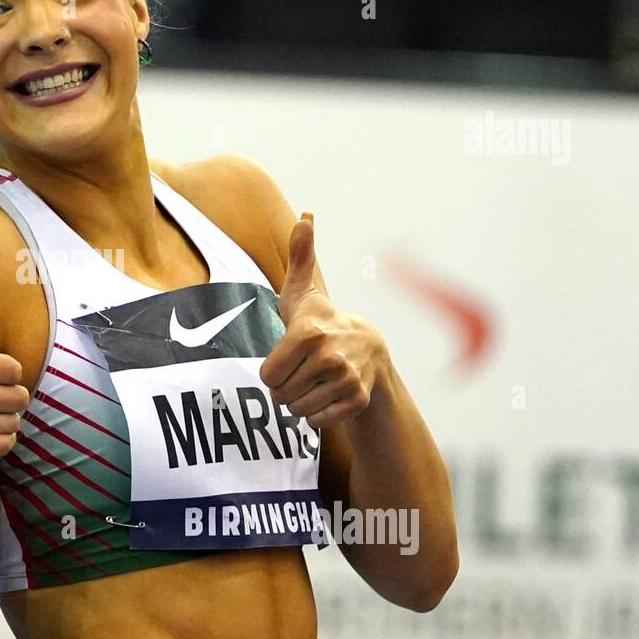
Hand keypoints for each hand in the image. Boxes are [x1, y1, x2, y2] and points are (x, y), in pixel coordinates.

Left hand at [258, 213, 386, 428]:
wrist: (372, 354)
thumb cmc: (324, 322)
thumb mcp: (305, 292)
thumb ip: (300, 256)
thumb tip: (306, 216)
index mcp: (309, 332)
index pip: (267, 375)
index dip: (273, 371)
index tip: (291, 356)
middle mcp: (330, 357)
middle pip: (279, 395)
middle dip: (286, 387)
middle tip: (304, 370)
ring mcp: (347, 381)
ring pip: (296, 411)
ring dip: (300, 402)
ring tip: (316, 381)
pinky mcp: (357, 402)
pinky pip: (316, 422)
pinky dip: (317, 415)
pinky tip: (328, 395)